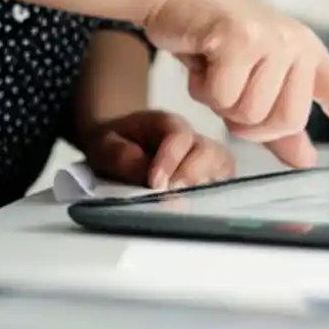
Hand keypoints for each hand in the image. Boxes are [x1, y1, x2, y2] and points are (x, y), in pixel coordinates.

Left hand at [81, 110, 234, 190]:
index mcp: (165, 124)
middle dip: (190, 173)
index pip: (179, 137)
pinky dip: (216, 192)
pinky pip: (224, 180)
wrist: (114, 147)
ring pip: (222, 164)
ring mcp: (203, 156)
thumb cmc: (112, 144)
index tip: (155, 183)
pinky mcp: (210, 174)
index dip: (170, 159)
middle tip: (170, 194)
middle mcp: (190, 138)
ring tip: (184, 202)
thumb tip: (150, 180)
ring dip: (205, 184)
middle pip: (207, 150)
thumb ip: (123, 158)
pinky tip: (196, 205)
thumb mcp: (104, 145)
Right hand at [144, 0, 328, 190]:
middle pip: (287, 122)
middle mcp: (299, 46)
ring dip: (221, 102)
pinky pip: (223, 97)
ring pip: (252, 114)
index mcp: (310, 57)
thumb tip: (307, 158)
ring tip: (213, 68)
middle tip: (227, 88)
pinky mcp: (240, 38)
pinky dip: (202, 89)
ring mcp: (273, 40)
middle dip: (249, 122)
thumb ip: (279, 124)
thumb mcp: (252, 85)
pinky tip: (200, 59)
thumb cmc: (211, 42)